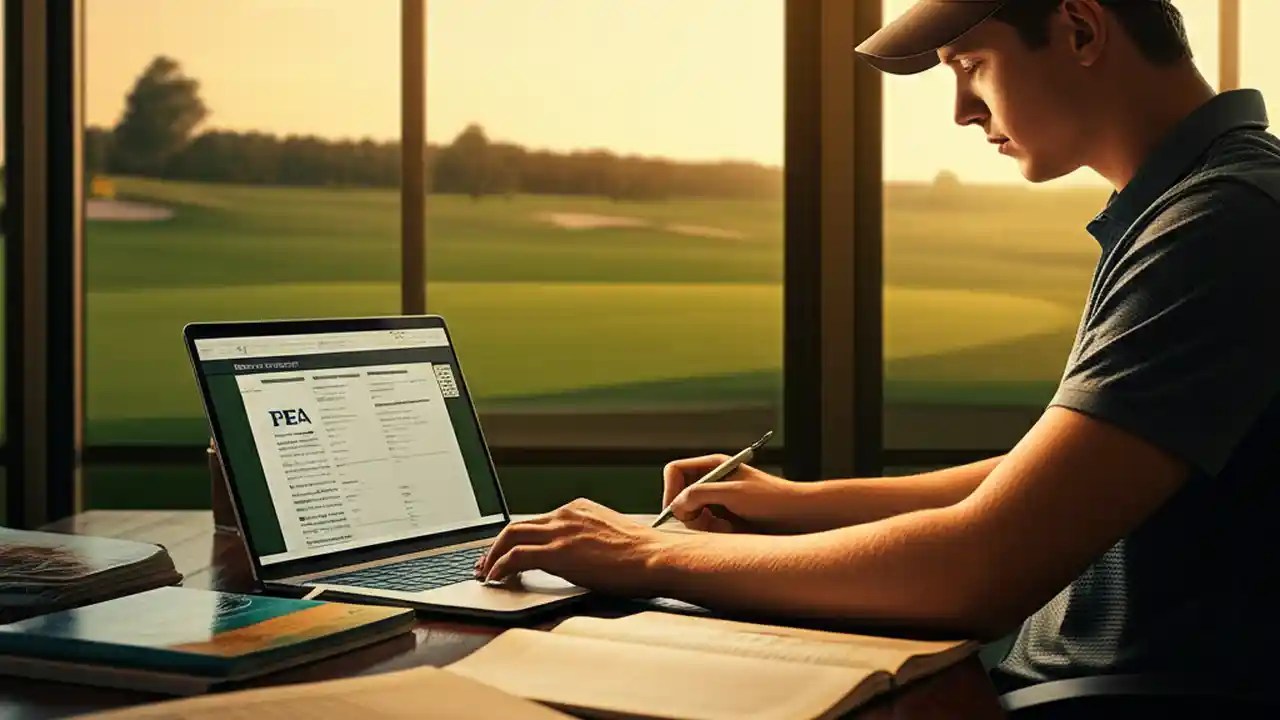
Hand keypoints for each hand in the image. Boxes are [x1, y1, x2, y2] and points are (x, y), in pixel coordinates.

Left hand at [473, 499, 675, 595]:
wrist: (655, 557)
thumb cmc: (643, 554)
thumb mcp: (611, 535)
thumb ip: (587, 539)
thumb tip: (576, 556)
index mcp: (578, 509)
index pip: (538, 521)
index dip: (518, 538)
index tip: (509, 552)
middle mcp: (566, 514)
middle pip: (517, 525)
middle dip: (496, 545)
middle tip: (487, 563)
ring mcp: (560, 531)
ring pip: (511, 536)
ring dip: (493, 556)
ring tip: (486, 573)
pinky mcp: (557, 552)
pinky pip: (516, 556)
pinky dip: (501, 566)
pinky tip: (497, 578)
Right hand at [663, 455, 808, 532]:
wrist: (801, 516)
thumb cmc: (772, 499)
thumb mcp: (733, 492)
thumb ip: (699, 494)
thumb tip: (676, 507)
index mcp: (714, 465)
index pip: (674, 471)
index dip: (670, 491)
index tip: (679, 511)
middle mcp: (713, 480)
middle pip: (680, 497)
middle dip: (689, 514)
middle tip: (707, 523)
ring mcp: (719, 500)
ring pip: (691, 516)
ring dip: (703, 526)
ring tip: (726, 529)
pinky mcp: (726, 518)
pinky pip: (706, 527)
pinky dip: (714, 533)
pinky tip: (733, 533)